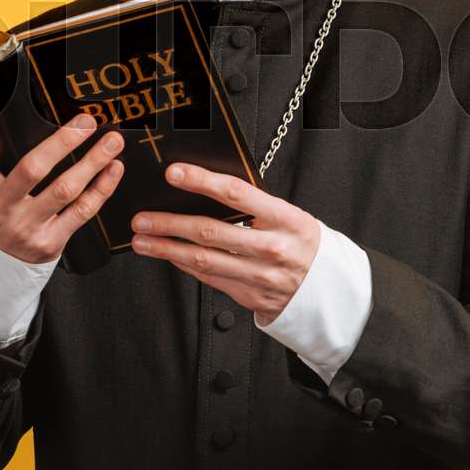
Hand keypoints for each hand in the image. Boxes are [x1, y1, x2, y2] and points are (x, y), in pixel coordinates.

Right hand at [0, 84, 125, 263]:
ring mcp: (26, 227)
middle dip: (62, 143)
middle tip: (86, 121)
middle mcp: (0, 206)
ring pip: (65, 190)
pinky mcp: (50, 243)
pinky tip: (114, 169)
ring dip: (92, 163)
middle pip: (32, 169)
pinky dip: (102, 190)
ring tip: (111, 141)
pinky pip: (82, 214)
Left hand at [129, 162, 320, 324]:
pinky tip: (167, 254)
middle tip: (142, 218)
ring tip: (142, 240)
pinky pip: (209, 278)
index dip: (201, 181)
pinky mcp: (249, 295)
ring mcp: (260, 275)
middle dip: (169, 224)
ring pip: (204, 260)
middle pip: (211, 232)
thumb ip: (253, 205)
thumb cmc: (301, 242)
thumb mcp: (288, 216)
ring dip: (166, 249)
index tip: (173, 173)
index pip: (236, 194)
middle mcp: (273, 248)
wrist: (328, 287)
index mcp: (286, 219)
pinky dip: (184, 264)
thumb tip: (204, 188)